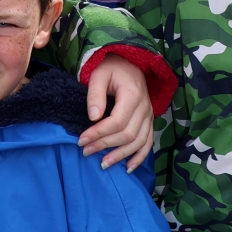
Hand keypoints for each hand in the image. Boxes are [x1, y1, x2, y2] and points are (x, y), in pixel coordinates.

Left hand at [80, 56, 154, 171]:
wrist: (128, 63)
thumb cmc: (110, 68)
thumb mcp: (98, 75)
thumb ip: (95, 95)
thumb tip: (93, 118)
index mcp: (133, 94)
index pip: (117, 121)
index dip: (99, 133)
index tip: (81, 140)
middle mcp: (145, 107)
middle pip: (128, 134)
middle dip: (106, 145)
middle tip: (86, 152)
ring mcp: (149, 116)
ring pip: (139, 142)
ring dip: (121, 155)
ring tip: (102, 164)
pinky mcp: (150, 121)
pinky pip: (148, 143)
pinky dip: (139, 157)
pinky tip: (128, 168)